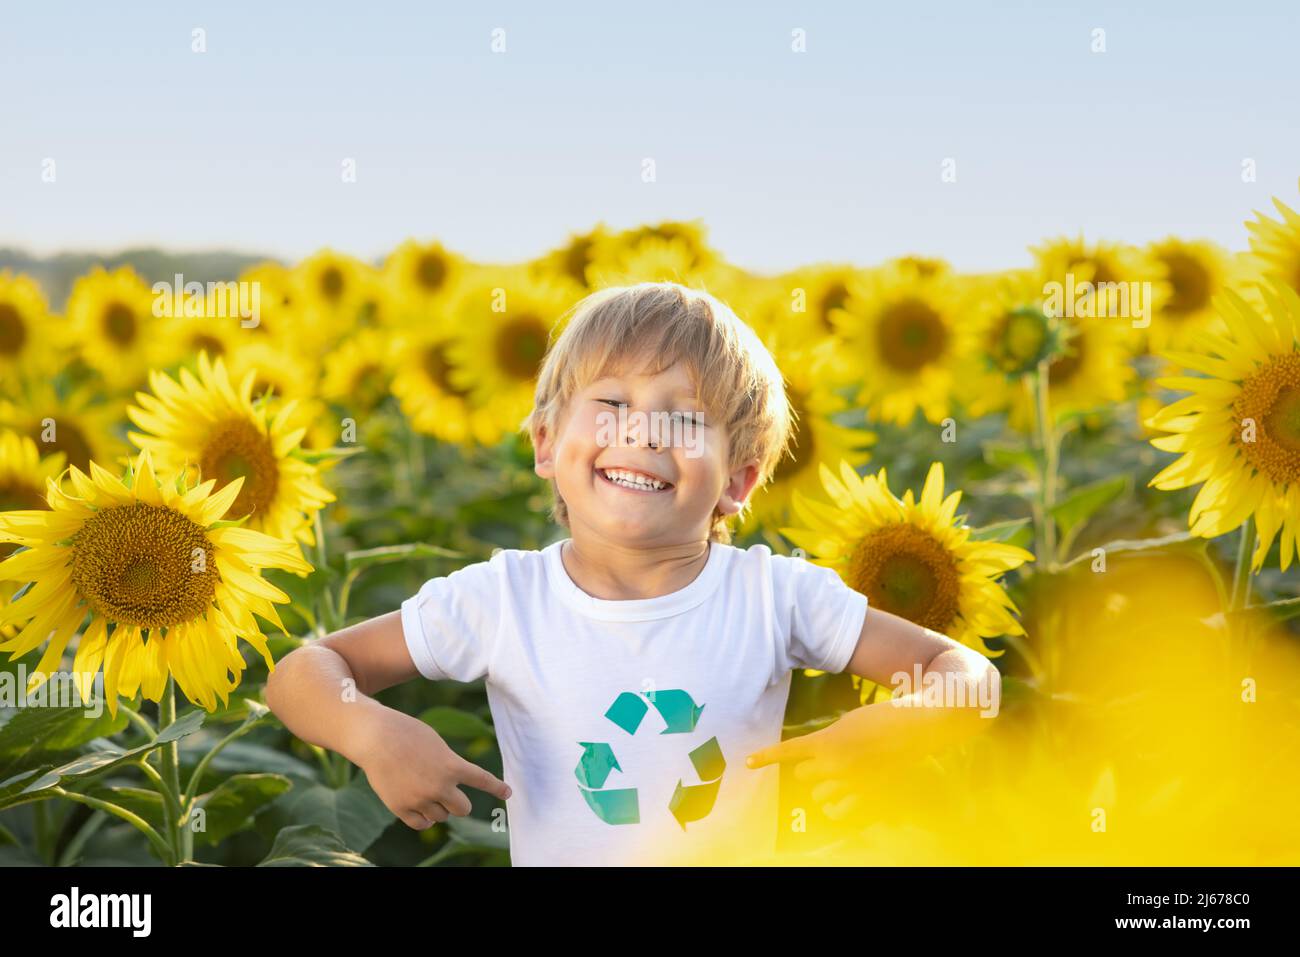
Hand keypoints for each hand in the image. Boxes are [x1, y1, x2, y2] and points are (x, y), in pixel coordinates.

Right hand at [354, 706, 511, 830]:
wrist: (375, 737)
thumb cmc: (406, 734)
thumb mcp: (436, 743)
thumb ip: (448, 765)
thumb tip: (449, 790)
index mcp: (451, 765)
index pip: (482, 779)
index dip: (496, 788)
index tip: (507, 793)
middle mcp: (439, 786)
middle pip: (462, 808)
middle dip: (459, 803)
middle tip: (451, 795)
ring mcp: (420, 799)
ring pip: (441, 816)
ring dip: (439, 808)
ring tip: (426, 792)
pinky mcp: (401, 808)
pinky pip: (422, 824)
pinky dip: (425, 819)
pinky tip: (422, 810)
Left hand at [746, 718, 882, 821]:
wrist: (916, 726)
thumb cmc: (882, 717)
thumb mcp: (847, 721)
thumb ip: (828, 739)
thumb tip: (815, 756)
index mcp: (826, 741)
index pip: (787, 751)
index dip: (765, 757)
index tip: (748, 762)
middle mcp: (834, 764)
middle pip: (802, 775)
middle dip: (809, 768)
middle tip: (826, 758)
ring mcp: (851, 782)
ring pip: (819, 795)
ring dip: (823, 787)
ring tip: (838, 776)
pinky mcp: (868, 794)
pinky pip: (838, 812)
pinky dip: (835, 808)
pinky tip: (836, 803)